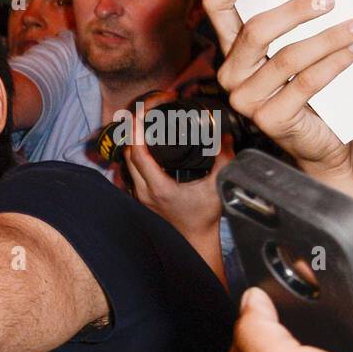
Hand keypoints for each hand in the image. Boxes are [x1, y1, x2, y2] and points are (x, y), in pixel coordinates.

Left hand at [122, 112, 233, 285]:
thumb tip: (225, 136)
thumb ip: (223, 158)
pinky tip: (143, 142)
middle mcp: (144, 191)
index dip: (137, 131)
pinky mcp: (141, 196)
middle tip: (143, 111)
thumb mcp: (218, 185)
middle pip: (128, 154)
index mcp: (159, 187)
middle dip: (132, 130)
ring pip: (127, 162)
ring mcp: (140, 195)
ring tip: (142, 122)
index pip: (138, 154)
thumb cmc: (205, 217)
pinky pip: (131, 170)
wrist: (194, 240)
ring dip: (132, 141)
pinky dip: (135, 153)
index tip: (141, 113)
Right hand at [203, 0, 352, 200]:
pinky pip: (305, 82)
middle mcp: (232, 75)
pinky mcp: (269, 118)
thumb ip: (287, 30)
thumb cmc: (303, 91)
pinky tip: (352, 51)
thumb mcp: (288, 57)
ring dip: (327, 39)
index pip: (216, 11)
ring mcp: (247, 99)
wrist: (314, 141)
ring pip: (287, 57)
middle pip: (255, 32)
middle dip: (295, 11)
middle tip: (327, 0)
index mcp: (233, 53)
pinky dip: (333, 64)